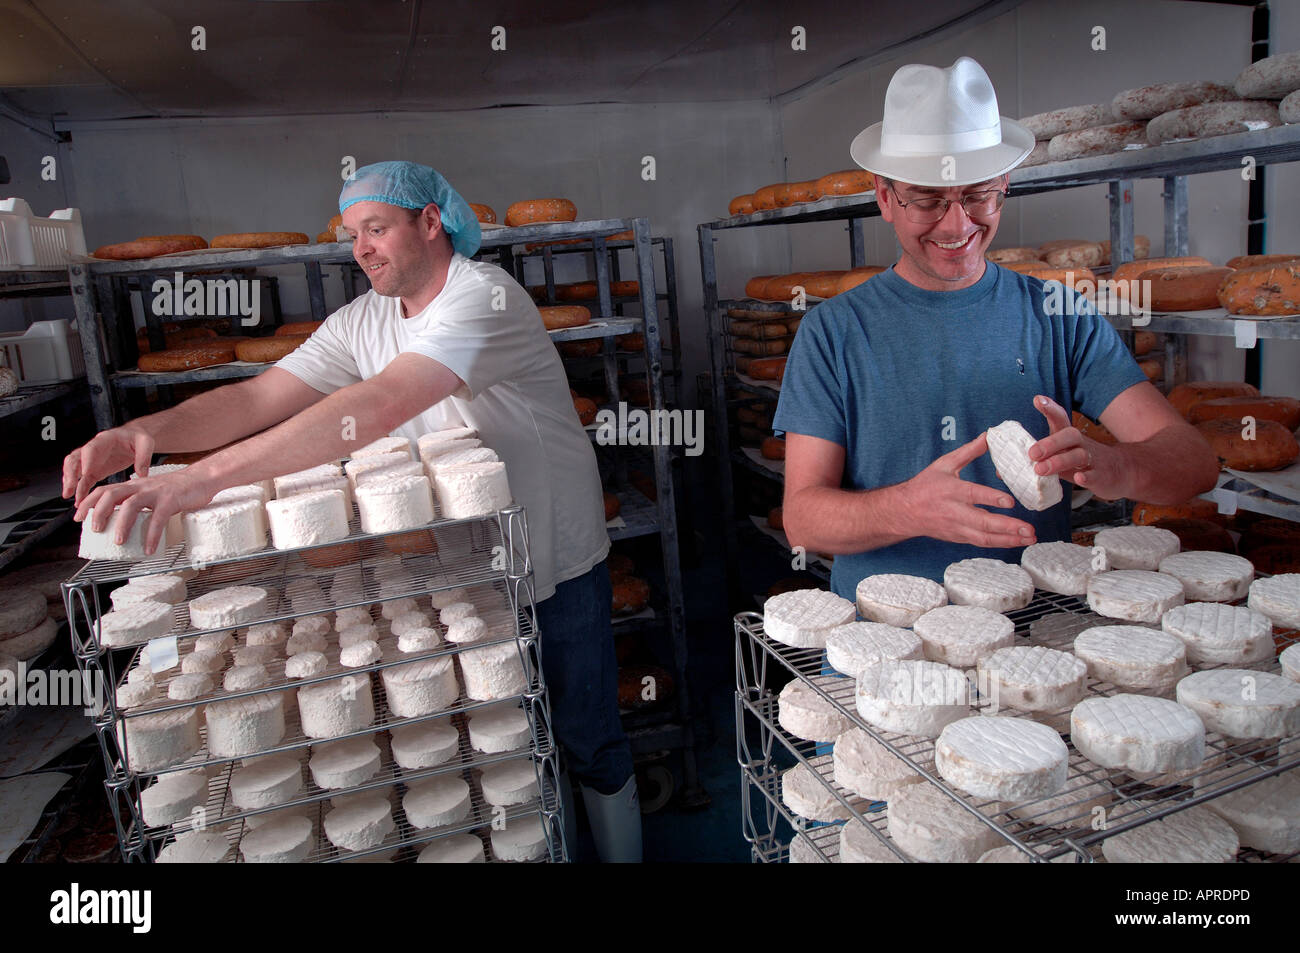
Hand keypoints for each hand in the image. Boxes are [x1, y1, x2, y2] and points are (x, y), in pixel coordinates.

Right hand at [62, 426, 155, 506]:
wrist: (134, 438)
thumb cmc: (138, 438)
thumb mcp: (146, 442)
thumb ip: (144, 457)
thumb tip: (142, 474)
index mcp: (105, 440)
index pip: (90, 449)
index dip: (86, 461)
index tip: (85, 473)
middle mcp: (93, 449)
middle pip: (74, 459)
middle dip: (70, 473)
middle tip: (70, 488)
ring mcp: (92, 460)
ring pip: (73, 470)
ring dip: (70, 483)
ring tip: (69, 496)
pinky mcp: (94, 470)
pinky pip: (83, 480)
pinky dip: (80, 490)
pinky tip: (79, 501)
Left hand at [74, 470, 215, 555]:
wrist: (202, 478)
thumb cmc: (178, 488)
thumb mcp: (152, 491)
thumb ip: (138, 501)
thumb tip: (125, 520)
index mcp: (135, 485)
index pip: (104, 489)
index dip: (88, 502)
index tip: (78, 516)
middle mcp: (141, 486)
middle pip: (112, 495)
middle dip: (99, 513)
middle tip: (95, 530)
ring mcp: (156, 492)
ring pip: (131, 505)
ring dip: (122, 525)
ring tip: (119, 542)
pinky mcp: (171, 500)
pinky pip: (157, 519)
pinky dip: (151, 535)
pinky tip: (149, 548)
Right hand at [901, 433, 1037, 547]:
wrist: (905, 511)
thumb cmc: (925, 485)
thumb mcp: (944, 464)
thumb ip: (968, 451)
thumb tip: (987, 436)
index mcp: (951, 490)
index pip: (973, 495)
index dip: (992, 499)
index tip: (1010, 502)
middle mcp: (954, 511)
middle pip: (983, 522)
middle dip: (1007, 527)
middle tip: (1028, 529)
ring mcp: (956, 527)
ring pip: (984, 537)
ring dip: (1008, 539)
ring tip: (1029, 538)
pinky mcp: (958, 537)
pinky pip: (981, 543)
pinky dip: (1000, 543)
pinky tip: (1016, 541)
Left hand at [1028, 395, 1124, 499]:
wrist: (1124, 471)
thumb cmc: (1083, 462)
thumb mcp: (1062, 456)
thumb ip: (1037, 458)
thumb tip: (1002, 468)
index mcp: (1069, 437)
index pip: (1061, 418)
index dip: (1050, 408)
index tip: (1037, 400)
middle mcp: (1081, 444)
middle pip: (1069, 435)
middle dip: (1049, 443)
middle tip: (1031, 453)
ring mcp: (1093, 460)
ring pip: (1078, 456)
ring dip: (1059, 462)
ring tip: (1040, 470)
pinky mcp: (1102, 476)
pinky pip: (1095, 475)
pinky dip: (1087, 476)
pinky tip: (1079, 478)